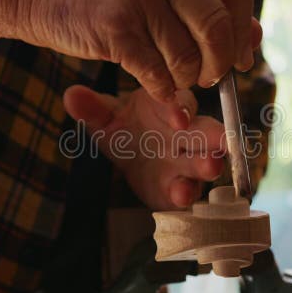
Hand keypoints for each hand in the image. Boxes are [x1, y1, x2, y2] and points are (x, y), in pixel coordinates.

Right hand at [13, 0, 261, 100]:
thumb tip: (254, 36)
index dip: (245, 26)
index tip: (240, 54)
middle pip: (219, 23)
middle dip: (220, 61)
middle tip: (211, 76)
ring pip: (188, 54)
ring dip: (188, 79)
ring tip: (176, 78)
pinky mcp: (113, 25)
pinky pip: (157, 73)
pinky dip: (163, 90)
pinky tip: (157, 87)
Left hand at [63, 85, 225, 209]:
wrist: (131, 156)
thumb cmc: (125, 129)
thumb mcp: (105, 119)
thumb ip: (92, 109)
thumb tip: (71, 95)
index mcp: (170, 107)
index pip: (181, 102)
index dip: (181, 109)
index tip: (177, 119)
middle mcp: (188, 133)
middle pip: (207, 132)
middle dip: (215, 140)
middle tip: (220, 147)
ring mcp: (189, 162)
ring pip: (207, 161)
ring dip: (209, 166)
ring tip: (210, 169)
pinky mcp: (183, 186)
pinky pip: (190, 190)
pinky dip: (186, 194)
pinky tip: (180, 197)